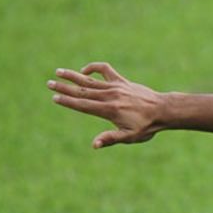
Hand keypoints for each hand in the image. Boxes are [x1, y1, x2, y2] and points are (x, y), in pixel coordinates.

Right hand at [48, 62, 164, 148]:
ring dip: (73, 75)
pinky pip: (105, 70)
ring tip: (58, 72)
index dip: (68, 102)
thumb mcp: (130, 137)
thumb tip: (94, 145)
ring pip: (90, 80)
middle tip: (49, 84)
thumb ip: (111, 138)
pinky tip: (85, 71)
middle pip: (82, 90)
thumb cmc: (147, 126)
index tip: (55, 98)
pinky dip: (94, 68)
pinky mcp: (122, 81)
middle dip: (64, 87)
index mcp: (109, 110)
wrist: (163, 110)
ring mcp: (116, 87)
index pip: (83, 105)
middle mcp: (110, 96)